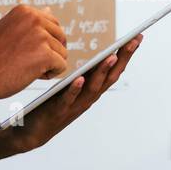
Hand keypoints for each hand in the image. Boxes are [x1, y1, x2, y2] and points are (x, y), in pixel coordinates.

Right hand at [0, 5, 67, 101]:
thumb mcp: (9, 29)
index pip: (53, 24)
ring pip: (62, 53)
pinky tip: (31, 75)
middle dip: (49, 53)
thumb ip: (29, 21)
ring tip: (24, 67)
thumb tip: (48, 9)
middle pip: (61, 38)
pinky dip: (50, 75)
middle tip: (25, 61)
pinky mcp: (46, 55)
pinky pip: (62, 66)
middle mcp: (34, 19)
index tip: (25, 50)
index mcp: (25, 11)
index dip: (43, 42)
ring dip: (48, 65)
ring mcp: (41, 36)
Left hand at [11, 35, 141, 150]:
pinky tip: (80, 78)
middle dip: (123, 58)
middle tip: (133, 41)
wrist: (33, 132)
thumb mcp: (70, 85)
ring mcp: (76, 106)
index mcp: (92, 90)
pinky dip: (76, 89)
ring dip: (103, 71)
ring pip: (93, 87)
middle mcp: (89, 98)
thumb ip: (82, 71)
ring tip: (111, 55)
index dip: (126, 54)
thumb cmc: (52, 106)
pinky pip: (69, 98)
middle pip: (111, 76)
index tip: (137, 37)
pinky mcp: (59, 111)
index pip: (114, 70)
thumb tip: (89, 49)